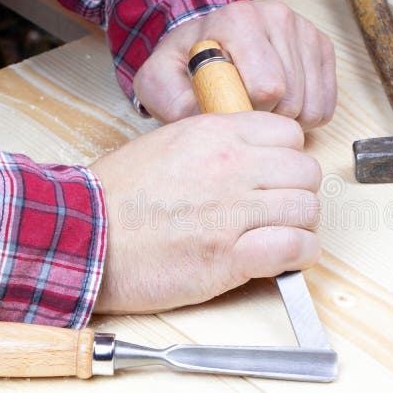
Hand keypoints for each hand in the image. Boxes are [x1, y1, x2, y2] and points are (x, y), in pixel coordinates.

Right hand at [90, 112, 321, 313]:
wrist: (84, 237)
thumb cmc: (118, 195)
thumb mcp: (168, 143)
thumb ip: (216, 143)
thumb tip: (253, 154)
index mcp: (216, 134)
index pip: (290, 135)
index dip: (288, 158)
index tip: (275, 176)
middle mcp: (232, 166)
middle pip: (307, 172)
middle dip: (298, 192)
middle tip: (280, 210)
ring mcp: (233, 212)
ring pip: (307, 210)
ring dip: (300, 226)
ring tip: (280, 236)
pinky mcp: (230, 257)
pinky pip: (295, 248)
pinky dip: (298, 256)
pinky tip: (283, 259)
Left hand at [133, 0, 336, 130]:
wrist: (208, 41)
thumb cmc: (188, 63)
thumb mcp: (160, 79)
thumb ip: (172, 100)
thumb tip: (208, 120)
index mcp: (238, 19)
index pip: (267, 88)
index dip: (248, 112)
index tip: (229, 106)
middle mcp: (276, 16)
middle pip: (291, 100)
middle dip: (267, 117)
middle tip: (244, 110)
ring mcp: (303, 29)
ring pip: (311, 105)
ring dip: (286, 119)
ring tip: (260, 108)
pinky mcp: (321, 46)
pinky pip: (326, 104)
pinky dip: (306, 115)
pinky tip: (282, 106)